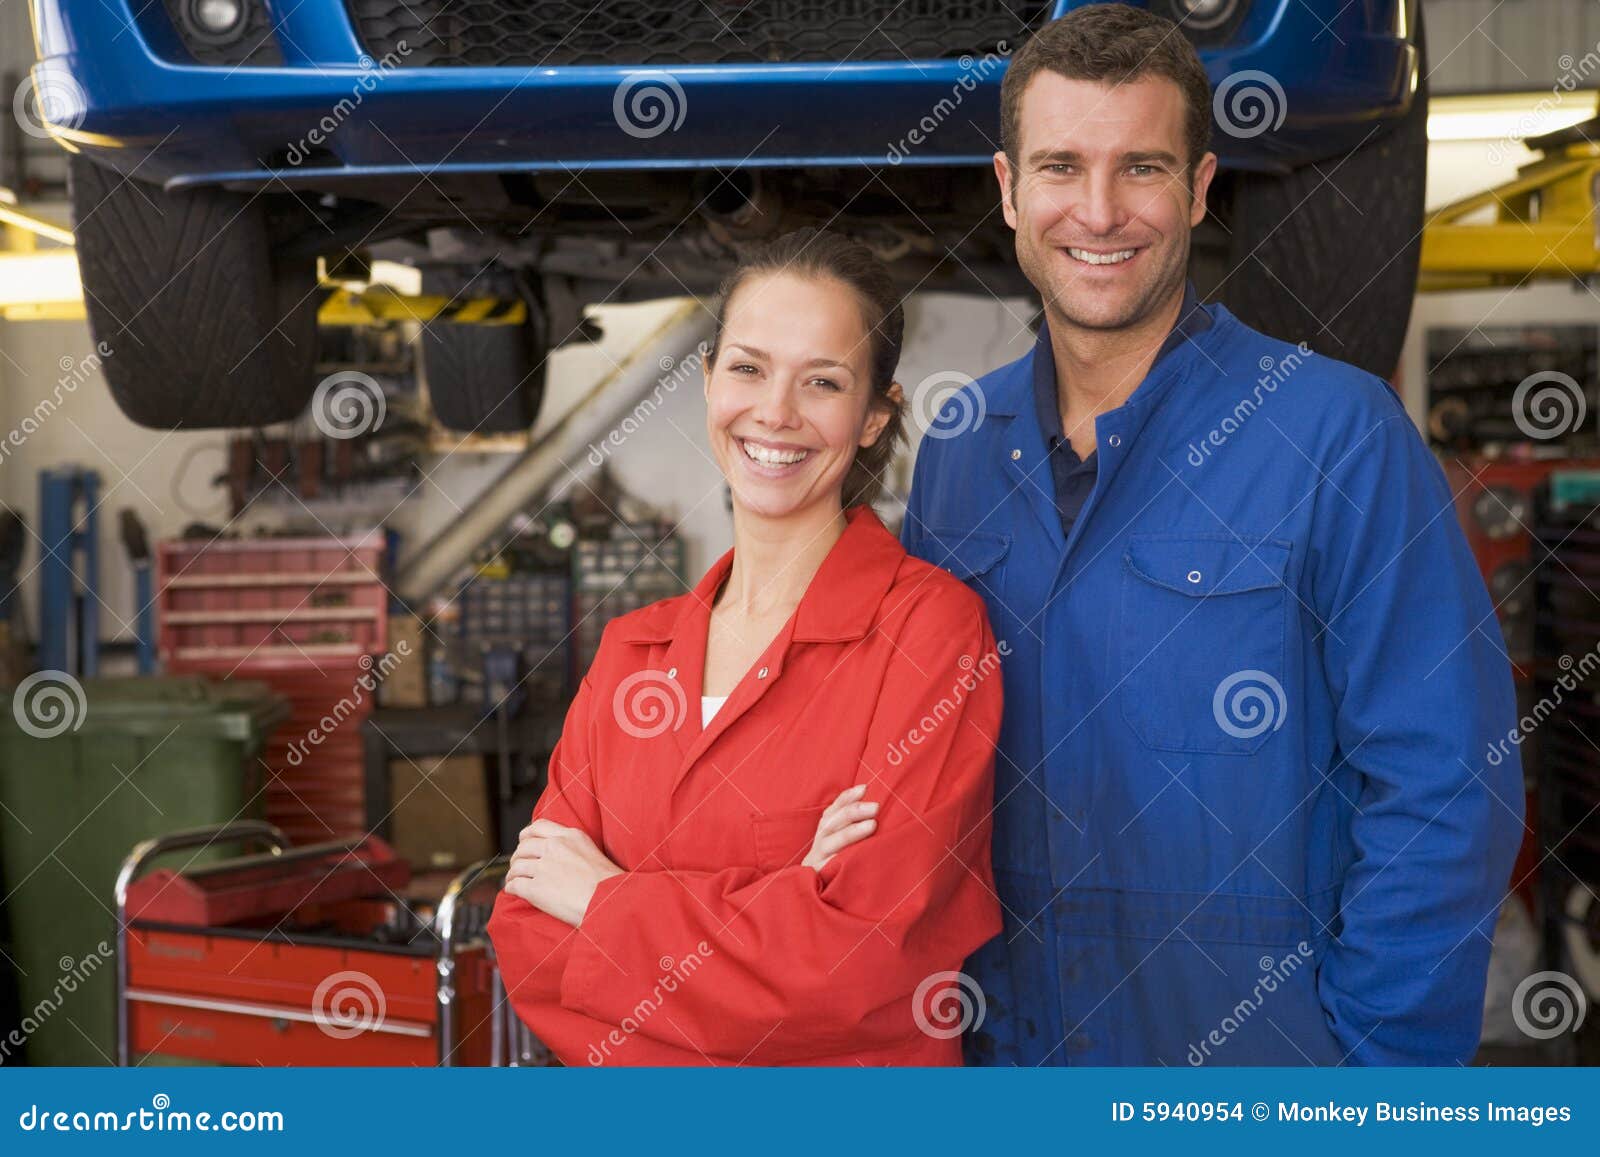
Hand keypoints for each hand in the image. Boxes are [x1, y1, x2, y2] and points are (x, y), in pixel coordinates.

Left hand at [503, 819, 623, 926]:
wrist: (609, 902)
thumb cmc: (609, 883)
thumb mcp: (593, 852)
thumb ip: (574, 848)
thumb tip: (561, 857)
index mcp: (570, 836)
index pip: (538, 826)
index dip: (526, 835)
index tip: (524, 842)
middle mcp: (554, 847)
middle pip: (524, 846)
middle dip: (518, 856)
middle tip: (518, 865)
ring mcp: (544, 867)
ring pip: (517, 866)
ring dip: (512, 874)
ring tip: (513, 880)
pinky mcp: (536, 888)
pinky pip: (515, 885)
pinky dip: (511, 888)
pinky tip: (513, 891)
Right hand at [802, 785, 879, 870]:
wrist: (815, 889)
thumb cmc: (838, 858)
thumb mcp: (843, 837)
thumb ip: (853, 822)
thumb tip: (877, 805)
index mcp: (826, 827)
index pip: (834, 807)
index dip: (848, 797)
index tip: (865, 788)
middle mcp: (821, 839)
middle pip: (833, 821)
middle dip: (854, 811)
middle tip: (875, 807)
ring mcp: (819, 857)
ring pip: (832, 842)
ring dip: (852, 832)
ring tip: (872, 825)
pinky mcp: (821, 874)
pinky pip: (831, 865)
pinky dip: (843, 858)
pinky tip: (859, 854)